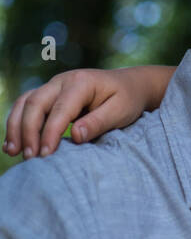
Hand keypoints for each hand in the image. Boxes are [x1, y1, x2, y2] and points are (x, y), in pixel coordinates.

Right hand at [3, 66, 161, 158]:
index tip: (46, 155)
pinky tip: (13, 144)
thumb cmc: (127, 99)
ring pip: (25, 103)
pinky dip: (17, 123)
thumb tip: (75, 136)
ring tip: (13, 152)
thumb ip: (99, 122)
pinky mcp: (49, 94)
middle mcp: (62, 80)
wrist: (130, 84)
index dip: (51, 132)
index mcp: (82, 82)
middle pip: (35, 104)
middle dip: (28, 131)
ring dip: (16, 127)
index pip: (60, 109)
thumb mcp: (121, 111)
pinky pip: (26, 106)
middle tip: (30, 158)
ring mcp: (53, 86)